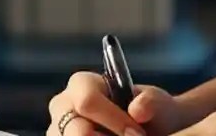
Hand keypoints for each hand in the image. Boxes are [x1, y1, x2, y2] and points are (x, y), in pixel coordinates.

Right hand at [48, 72, 189, 135]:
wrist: (149, 129)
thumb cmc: (150, 113)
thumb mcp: (157, 103)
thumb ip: (151, 102)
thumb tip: (137, 110)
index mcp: (81, 84)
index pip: (87, 102)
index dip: (113, 120)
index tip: (137, 132)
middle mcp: (62, 108)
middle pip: (77, 130)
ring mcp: (58, 132)